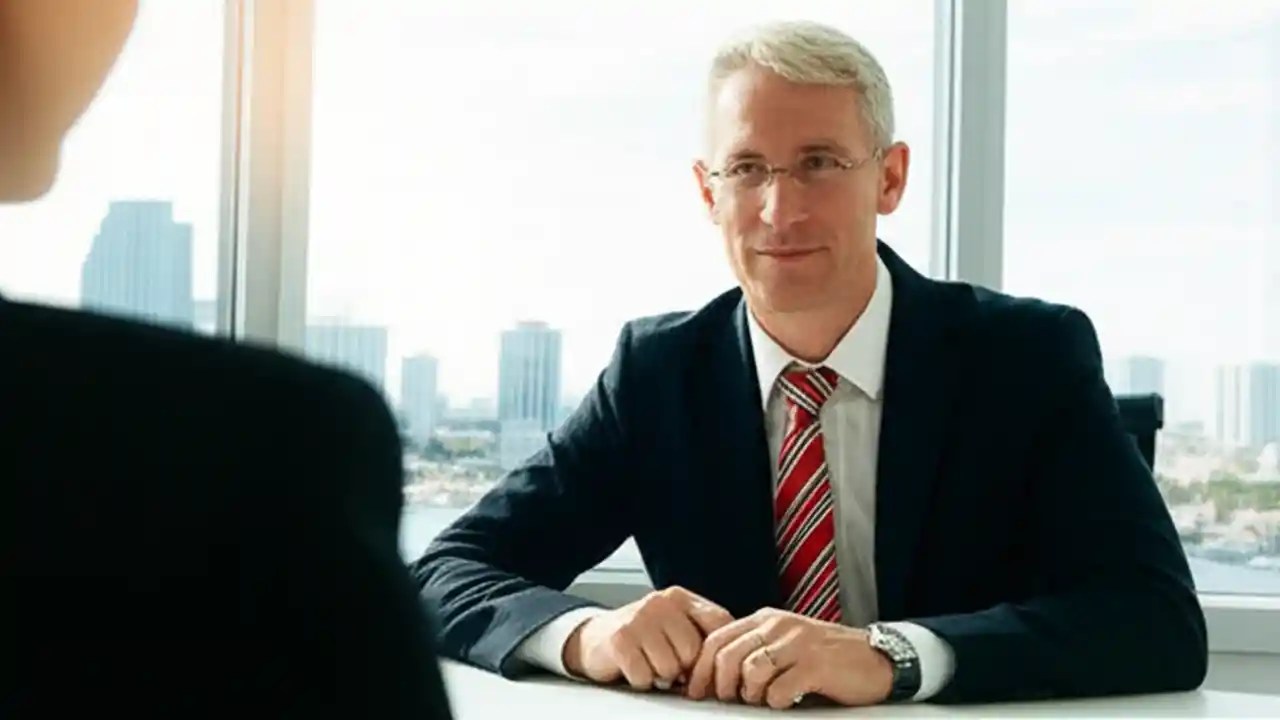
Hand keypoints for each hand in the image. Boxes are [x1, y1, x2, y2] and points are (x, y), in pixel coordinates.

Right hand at [563, 586, 733, 690]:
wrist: (594, 638)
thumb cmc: (643, 637)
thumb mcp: (675, 625)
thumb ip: (703, 633)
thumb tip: (733, 660)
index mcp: (681, 597)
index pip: (719, 623)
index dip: (718, 653)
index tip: (711, 669)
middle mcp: (660, 602)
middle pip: (693, 651)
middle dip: (684, 669)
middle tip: (669, 667)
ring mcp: (639, 618)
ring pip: (670, 667)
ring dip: (661, 677)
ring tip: (650, 664)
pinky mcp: (621, 639)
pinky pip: (645, 676)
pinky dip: (641, 681)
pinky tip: (635, 668)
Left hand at [685, 608, 892, 708]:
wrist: (876, 658)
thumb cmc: (826, 658)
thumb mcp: (784, 644)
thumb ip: (753, 651)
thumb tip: (715, 675)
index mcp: (766, 619)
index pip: (717, 638)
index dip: (701, 668)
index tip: (697, 691)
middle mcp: (778, 626)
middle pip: (728, 655)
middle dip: (722, 685)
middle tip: (731, 700)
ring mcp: (797, 643)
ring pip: (751, 670)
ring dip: (751, 694)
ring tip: (764, 699)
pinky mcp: (815, 665)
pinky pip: (779, 689)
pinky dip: (776, 702)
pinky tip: (787, 701)